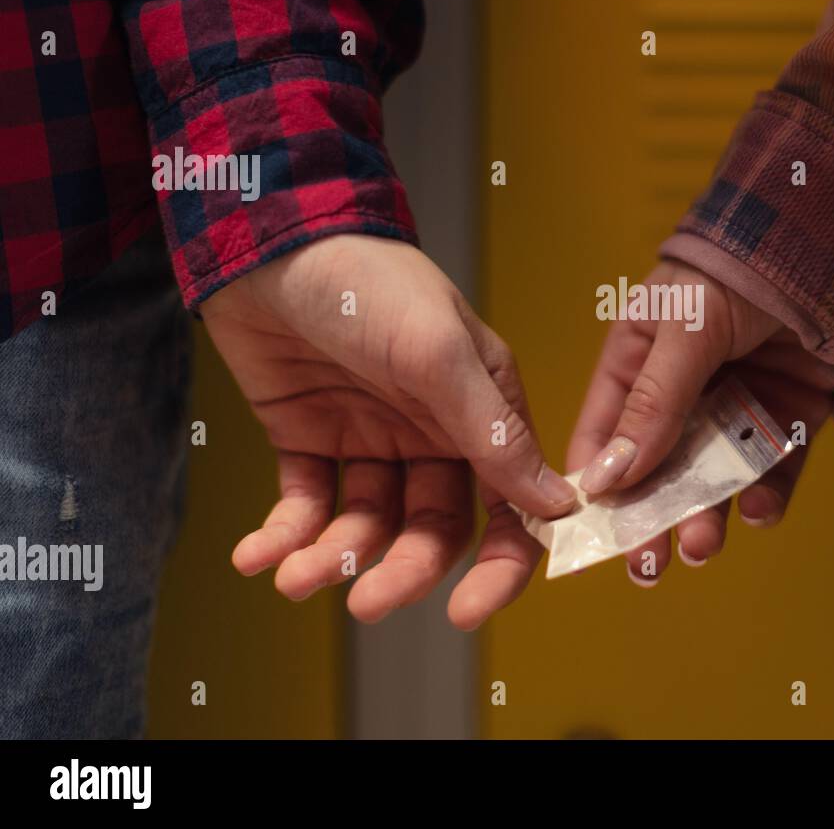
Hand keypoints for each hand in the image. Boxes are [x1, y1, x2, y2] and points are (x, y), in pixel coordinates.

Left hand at [202, 234, 575, 627]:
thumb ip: (492, 433)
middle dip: (402, 571)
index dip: (500, 565)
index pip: (511, 504)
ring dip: (333, 559)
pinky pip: (306, 505)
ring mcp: (372, 438)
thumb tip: (559, 508)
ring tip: (292, 576)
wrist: (268, 238)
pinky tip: (256, 556)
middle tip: (363, 603)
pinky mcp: (310, 439)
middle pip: (435, 529)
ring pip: (367, 526)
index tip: (466, 612)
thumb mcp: (438, 354)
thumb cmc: (370, 281)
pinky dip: (284, 537)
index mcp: (483, 410)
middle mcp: (434, 432)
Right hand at [567, 260, 833, 583]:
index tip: (591, 536)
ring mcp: (738, 404)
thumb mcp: (686, 328)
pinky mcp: (790, 416)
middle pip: (660, 467)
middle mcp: (685, 388)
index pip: (607, 432)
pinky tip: (758, 509)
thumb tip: (609, 476)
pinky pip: (772, 468)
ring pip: (715, 476)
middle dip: (652, 517)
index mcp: (640, 358)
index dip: (597, 484)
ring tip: (701, 547)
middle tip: (647, 566)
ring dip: (706, 516)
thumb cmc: (744, 266)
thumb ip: (652, 403)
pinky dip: (766, 494)